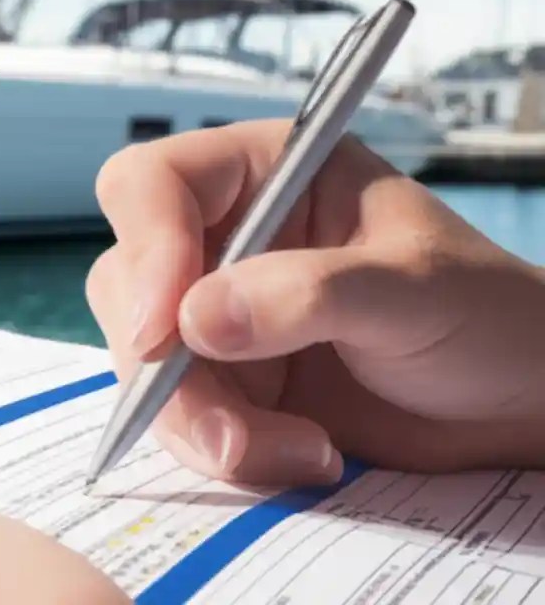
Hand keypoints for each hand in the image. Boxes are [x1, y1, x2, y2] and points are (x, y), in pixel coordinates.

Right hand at [87, 118, 544, 486]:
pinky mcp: (223, 381)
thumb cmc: (483, 315)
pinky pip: (178, 416)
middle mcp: (222, 237)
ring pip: (144, 364)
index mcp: (262, 174)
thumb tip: (194, 321)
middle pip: (127, 286)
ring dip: (200, 422)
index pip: (151, 184)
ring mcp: (215, 312)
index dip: (146, 247)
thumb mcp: (411, 289)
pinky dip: (226, 449)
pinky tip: (304, 457)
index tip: (165, 328)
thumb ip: (307, 294)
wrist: (512, 406)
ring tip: (298, 453)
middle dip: (170, 368)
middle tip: (230, 428)